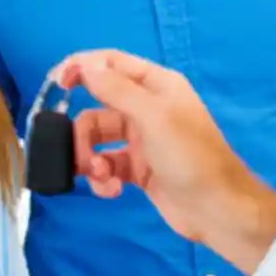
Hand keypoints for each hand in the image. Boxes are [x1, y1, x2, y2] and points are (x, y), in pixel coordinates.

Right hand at [55, 49, 275, 274]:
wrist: (218, 211)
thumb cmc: (191, 157)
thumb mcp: (153, 116)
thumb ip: (116, 89)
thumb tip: (84, 65)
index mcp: (156, 86)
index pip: (110, 64)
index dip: (81, 68)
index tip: (57, 83)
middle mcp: (147, 108)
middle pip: (96, 108)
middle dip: (83, 132)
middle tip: (82, 155)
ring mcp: (141, 141)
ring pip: (97, 140)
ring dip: (90, 159)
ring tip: (101, 177)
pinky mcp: (137, 169)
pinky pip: (105, 166)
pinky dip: (102, 178)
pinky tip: (111, 190)